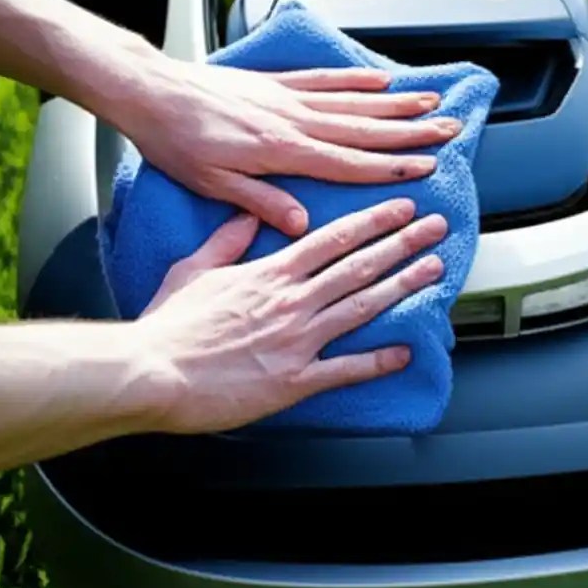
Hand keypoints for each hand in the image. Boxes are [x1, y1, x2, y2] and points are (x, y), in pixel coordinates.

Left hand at [101, 57, 462, 235]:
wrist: (150, 90)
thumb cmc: (175, 141)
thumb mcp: (212, 184)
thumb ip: (260, 203)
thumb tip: (301, 226)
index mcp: (282, 151)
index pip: (350, 162)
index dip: (391, 167)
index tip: (425, 169)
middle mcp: (294, 119)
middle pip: (365, 128)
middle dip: (411, 132)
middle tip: (449, 130)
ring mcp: (288, 97)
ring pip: (355, 101)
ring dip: (396, 104)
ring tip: (430, 103)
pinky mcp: (277, 83)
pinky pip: (326, 80)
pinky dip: (357, 80)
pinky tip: (382, 80)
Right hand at [130, 197, 447, 434]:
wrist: (151, 372)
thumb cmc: (167, 327)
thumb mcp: (193, 270)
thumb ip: (226, 241)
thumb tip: (249, 217)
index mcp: (269, 273)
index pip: (333, 238)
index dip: (373, 221)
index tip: (401, 208)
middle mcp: (291, 301)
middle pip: (359, 265)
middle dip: (403, 243)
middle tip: (437, 228)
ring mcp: (297, 340)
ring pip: (362, 306)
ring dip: (403, 286)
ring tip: (434, 270)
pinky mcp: (294, 379)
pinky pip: (346, 368)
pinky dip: (379, 360)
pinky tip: (406, 352)